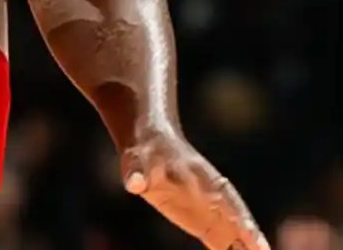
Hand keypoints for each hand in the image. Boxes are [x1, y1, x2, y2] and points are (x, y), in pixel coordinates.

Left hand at [122, 130, 268, 249]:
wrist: (149, 148)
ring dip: (245, 249)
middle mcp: (214, 198)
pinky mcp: (201, 223)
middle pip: (239, 224)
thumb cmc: (145, 153)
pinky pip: (221, 242)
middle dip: (252, 241)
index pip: (228, 204)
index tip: (255, 241)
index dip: (242, 223)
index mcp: (204, 181)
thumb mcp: (137, 160)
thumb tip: (133, 184)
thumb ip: (137, 173)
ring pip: (234, 235)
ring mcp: (210, 211)